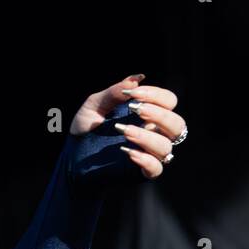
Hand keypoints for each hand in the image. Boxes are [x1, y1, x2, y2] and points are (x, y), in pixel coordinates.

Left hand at [70, 74, 185, 179]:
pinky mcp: (142, 170)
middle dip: (159, 114)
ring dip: (147, 137)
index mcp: (148, 113)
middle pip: (177, 123)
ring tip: (124, 131)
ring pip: (166, 145)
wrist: (72, 152)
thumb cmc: (87, 126)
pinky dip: (146, 159)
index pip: (168, 101)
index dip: (156, 95)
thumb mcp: (95, 105)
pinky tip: (128, 152)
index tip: (132, 94)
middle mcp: (155, 132)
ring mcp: (150, 152)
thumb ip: (114, 93)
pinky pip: (156, 167)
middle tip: (135, 109)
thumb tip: (137, 78)